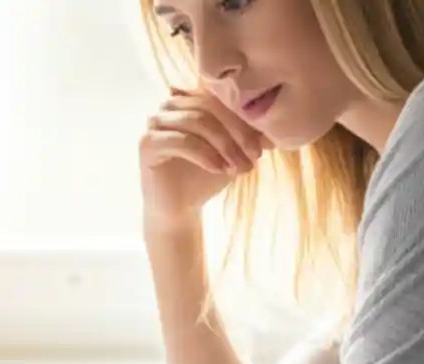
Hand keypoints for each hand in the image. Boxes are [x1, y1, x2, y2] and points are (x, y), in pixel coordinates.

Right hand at [140, 88, 271, 224]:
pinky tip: (220, 170)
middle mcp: (170, 104)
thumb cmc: (206, 175)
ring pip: (198, 121)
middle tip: (255, 156)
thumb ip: (250, 135)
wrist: (181, 208)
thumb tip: (277, 125)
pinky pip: (182, 141)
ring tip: (239, 167)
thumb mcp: (234, 151)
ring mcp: (156, 122)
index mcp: (191, 99)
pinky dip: (205, 155)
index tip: (264, 145)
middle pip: (210, 106)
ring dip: (224, 145)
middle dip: (237, 132)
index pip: (221, 96)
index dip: (244, 118)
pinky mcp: (147, 143)